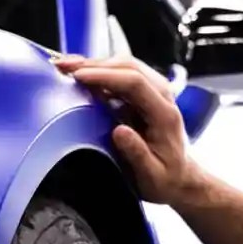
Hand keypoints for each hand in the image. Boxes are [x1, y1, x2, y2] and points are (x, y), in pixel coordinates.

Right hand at [53, 54, 209, 206]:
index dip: (105, 77)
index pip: (135, 83)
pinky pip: (121, 74)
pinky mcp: (143, 94)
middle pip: (128, 67)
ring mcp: (154, 92)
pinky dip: (98, 71)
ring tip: (65, 67)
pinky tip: (79, 74)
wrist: (180, 177)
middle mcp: (162, 96)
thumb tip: (119, 131)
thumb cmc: (165, 179)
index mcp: (164, 114)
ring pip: (124, 66)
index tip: (78, 78)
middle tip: (63, 67)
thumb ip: (137, 154)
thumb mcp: (152, 176)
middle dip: (94, 64)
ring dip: (94, 64)